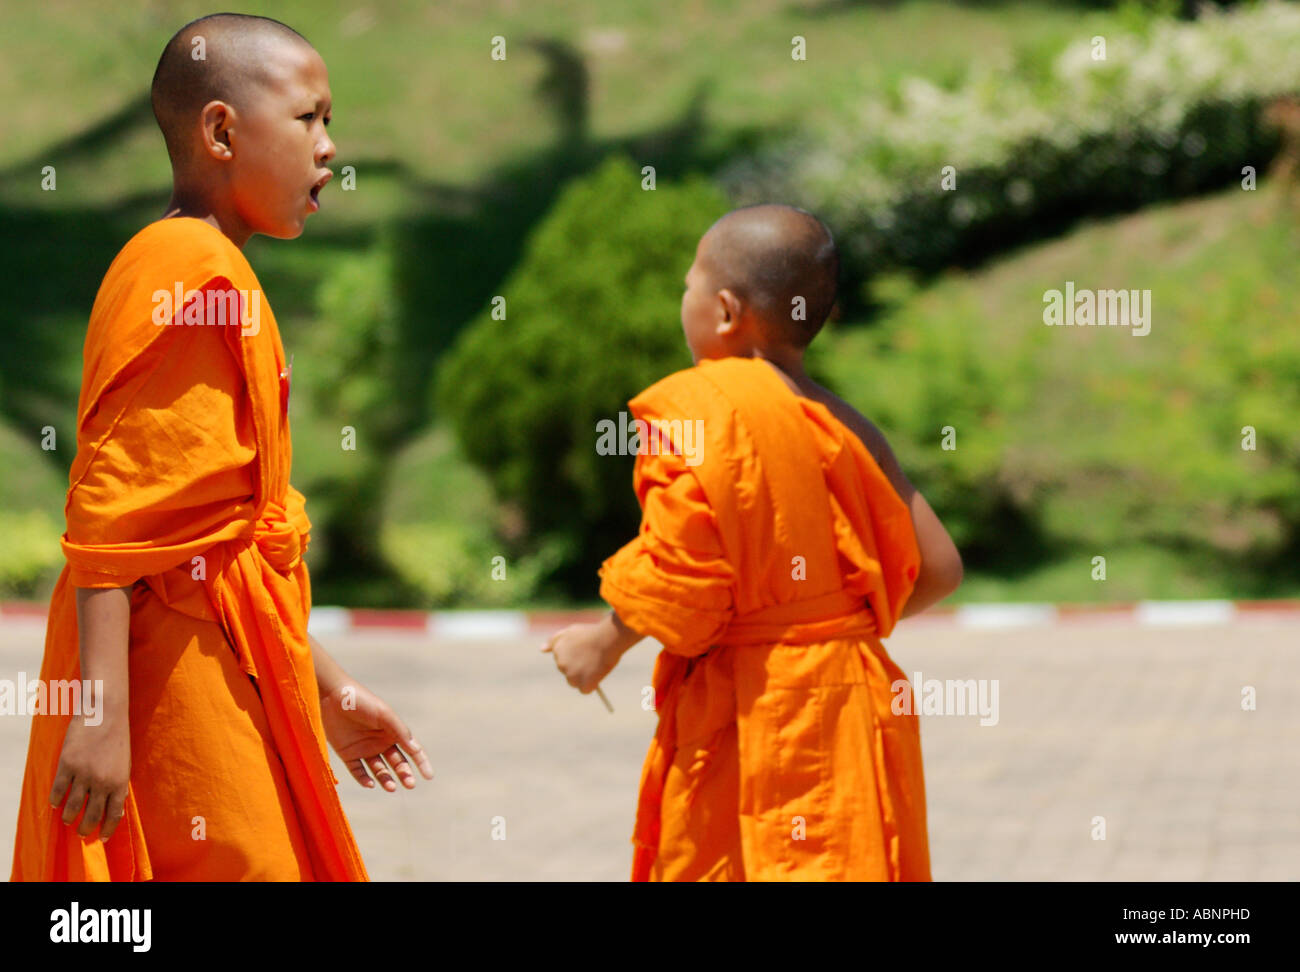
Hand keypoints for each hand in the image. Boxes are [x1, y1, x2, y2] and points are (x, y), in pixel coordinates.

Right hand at [50, 715, 130, 841]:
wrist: (105, 712)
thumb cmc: (117, 737)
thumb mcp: (124, 763)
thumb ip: (118, 785)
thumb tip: (114, 808)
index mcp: (120, 781)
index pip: (114, 814)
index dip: (107, 829)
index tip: (101, 838)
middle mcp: (102, 782)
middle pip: (92, 814)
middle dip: (85, 828)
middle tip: (81, 833)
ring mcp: (83, 774)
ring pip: (72, 807)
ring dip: (68, 818)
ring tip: (67, 821)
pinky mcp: (67, 765)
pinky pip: (58, 790)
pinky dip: (55, 801)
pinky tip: (55, 805)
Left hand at [319, 682, 433, 791]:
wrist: (332, 696)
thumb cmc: (362, 701)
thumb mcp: (384, 714)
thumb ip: (400, 731)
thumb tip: (416, 749)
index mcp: (393, 731)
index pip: (411, 750)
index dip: (421, 763)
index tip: (429, 776)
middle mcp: (381, 742)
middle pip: (397, 763)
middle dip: (405, 774)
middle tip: (410, 784)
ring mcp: (365, 749)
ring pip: (380, 770)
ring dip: (387, 779)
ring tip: (391, 787)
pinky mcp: (348, 754)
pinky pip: (358, 771)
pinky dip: (364, 779)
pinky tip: (370, 784)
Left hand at [542, 617, 627, 693]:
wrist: (607, 638)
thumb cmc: (592, 633)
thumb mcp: (570, 631)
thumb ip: (554, 640)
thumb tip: (541, 650)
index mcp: (557, 651)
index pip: (563, 661)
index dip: (576, 657)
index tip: (585, 653)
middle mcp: (561, 664)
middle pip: (569, 673)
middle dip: (579, 668)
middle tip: (592, 659)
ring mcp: (571, 675)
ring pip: (576, 682)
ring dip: (584, 678)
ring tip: (595, 665)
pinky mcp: (582, 684)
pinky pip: (585, 690)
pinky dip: (592, 685)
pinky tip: (597, 674)